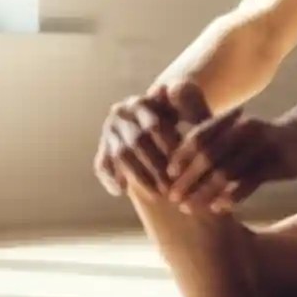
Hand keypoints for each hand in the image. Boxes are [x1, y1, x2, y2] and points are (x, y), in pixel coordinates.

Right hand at [92, 84, 183, 198]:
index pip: (155, 125)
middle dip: (156, 167)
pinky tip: (121, 191)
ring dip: (140, 177)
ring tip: (158, 195)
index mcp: (143, 101)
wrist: (167, 122)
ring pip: (122, 154)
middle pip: (137, 142)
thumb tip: (191, 117)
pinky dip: (110, 179)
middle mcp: (122, 112)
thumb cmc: (186, 117)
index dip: (170, 147)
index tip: (184, 166)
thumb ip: (194, 110)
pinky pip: (102, 165)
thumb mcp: (193, 111)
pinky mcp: (104, 148)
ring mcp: (110, 129)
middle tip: (173, 188)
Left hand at [165, 111, 296, 212]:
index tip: (166, 175)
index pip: (198, 137)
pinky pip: (250, 181)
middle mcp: (242, 130)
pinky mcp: (276, 162)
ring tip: (190, 207)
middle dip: (188, 178)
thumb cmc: (264, 140)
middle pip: (208, 155)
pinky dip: (232, 196)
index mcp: (231, 123)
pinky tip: (219, 209)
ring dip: (204, 191)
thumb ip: (215, 144)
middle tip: (172, 197)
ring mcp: (260, 146)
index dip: (181, 155)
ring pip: (226, 171)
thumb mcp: (240, 135)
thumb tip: (181, 164)